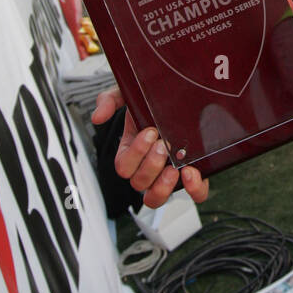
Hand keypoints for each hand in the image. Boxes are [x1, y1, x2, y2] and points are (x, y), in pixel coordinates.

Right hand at [91, 86, 208, 208]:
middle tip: (163, 144)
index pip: (123, 166)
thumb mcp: (129, 95)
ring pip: (156, 197)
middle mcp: (148, 166)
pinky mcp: (193, 175)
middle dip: (150, 164)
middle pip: (138, 182)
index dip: (135, 153)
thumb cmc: (153, 100)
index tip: (150, 132)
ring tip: (174, 167)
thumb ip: (110, 100)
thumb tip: (97, 117)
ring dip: (162, 185)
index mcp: (131, 150)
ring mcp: (168, 173)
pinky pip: (194, 193)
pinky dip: (194, 189)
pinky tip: (191, 173)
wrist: (185, 95)